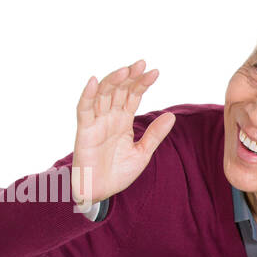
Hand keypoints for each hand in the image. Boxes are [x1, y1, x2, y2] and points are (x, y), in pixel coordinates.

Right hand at [71, 59, 174, 207]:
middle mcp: (109, 117)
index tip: (156, 72)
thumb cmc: (118, 173)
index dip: (142, 83)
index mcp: (123, 121)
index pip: (133, 96)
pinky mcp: (84, 130)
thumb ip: (155, 134)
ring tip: (126, 69)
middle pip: (119, 90)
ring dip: (113, 81)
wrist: (100, 192)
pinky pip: (84, 109)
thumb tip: (172, 116)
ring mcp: (96, 122)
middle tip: (142, 64)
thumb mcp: (143, 153)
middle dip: (130, 77)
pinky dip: (88, 94)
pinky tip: (95, 81)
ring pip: (103, 95)